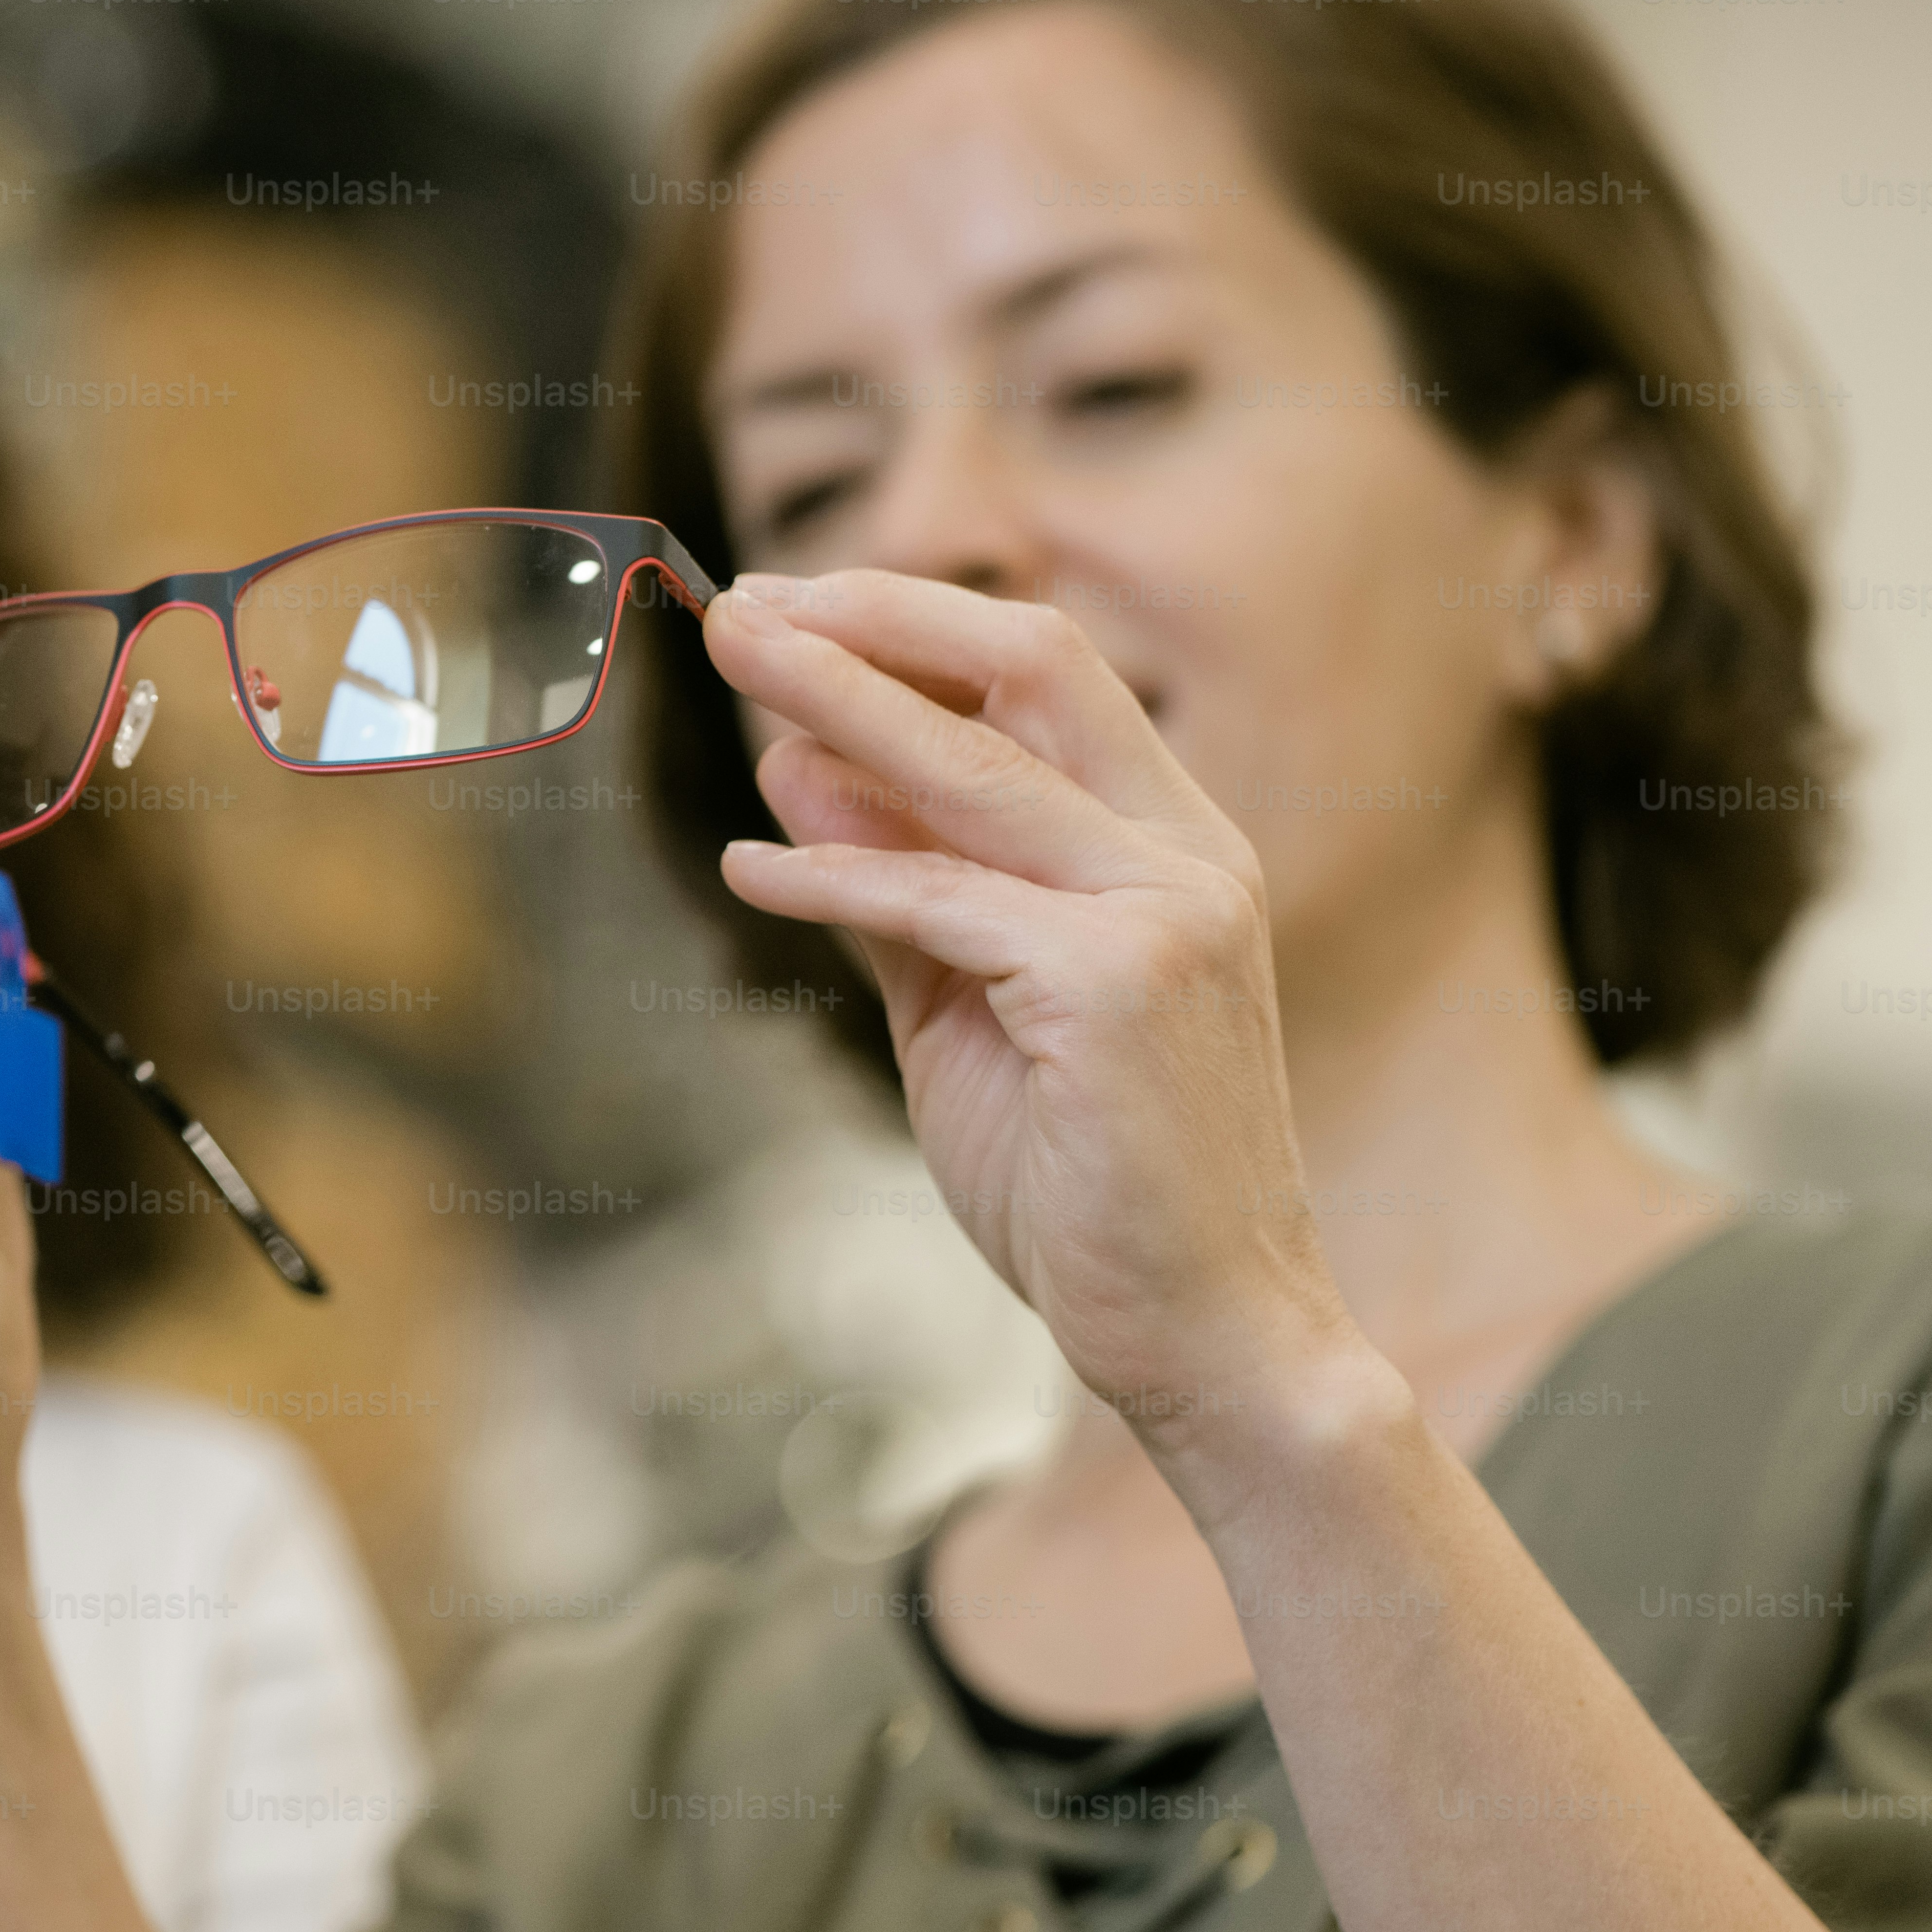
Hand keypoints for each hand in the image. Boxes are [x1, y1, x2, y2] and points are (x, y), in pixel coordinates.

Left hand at [703, 572, 1369, 1462]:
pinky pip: (939, 900)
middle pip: (1025, 671)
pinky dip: (831, 872)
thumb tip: (795, 759)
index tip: (799, 605)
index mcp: (1174, 845)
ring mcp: (1163, 914)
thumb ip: (894, 884)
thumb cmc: (1086, 1178)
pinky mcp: (1114, 986)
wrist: (1199, 1329)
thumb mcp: (967, 1003)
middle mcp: (1187, 857)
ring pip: (972, 768)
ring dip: (836, 704)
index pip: (1046, 674)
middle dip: (872, 622)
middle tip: (742, 602)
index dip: (916, 622)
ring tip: (732, 660)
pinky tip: (748, 866)